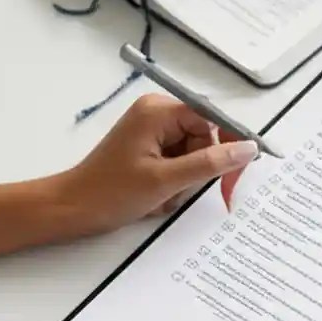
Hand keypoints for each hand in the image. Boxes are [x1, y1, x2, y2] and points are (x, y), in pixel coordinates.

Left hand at [46, 94, 258, 238]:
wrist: (73, 209)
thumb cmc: (112, 192)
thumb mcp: (166, 180)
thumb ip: (210, 163)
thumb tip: (248, 149)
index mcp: (158, 111)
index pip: (210, 117)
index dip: (228, 141)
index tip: (240, 167)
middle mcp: (156, 114)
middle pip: (204, 136)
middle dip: (198, 167)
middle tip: (178, 189)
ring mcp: (151, 132)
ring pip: (193, 153)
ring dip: (185, 180)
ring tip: (163, 195)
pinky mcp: (148, 149)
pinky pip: (179, 162)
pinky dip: (174, 183)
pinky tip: (157, 196)